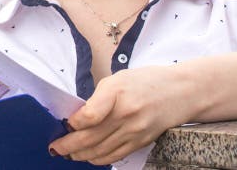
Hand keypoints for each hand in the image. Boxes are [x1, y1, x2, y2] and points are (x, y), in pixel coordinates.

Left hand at [48, 65, 195, 165]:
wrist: (181, 92)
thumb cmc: (147, 81)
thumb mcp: (118, 78)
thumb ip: (98, 97)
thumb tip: (77, 117)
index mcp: (117, 92)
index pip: (89, 115)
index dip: (73, 123)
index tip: (66, 123)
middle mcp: (126, 114)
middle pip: (90, 137)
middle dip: (68, 146)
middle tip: (55, 147)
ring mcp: (134, 131)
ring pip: (99, 150)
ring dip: (79, 155)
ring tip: (67, 154)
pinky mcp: (140, 142)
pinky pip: (114, 156)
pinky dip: (97, 159)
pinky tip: (87, 156)